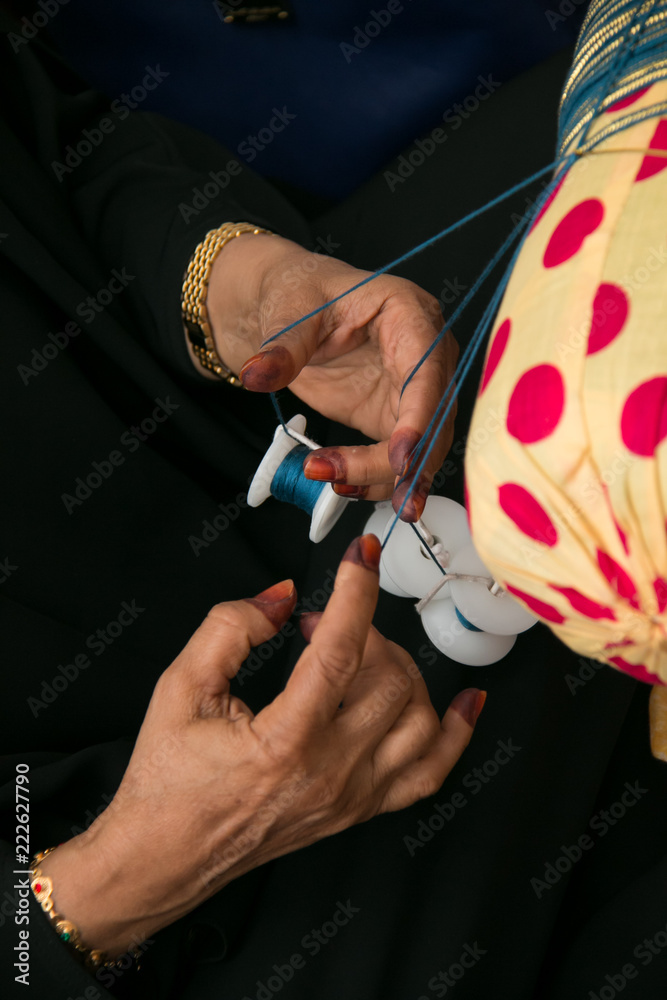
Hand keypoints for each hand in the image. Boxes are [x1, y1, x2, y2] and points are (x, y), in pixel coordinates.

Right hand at [38, 535, 483, 956]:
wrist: (166, 855)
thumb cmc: (168, 779)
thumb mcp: (180, 687)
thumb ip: (230, 628)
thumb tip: (282, 596)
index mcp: (285, 742)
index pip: (340, 650)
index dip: (356, 592)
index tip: (360, 556)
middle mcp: (330, 772)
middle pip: (388, 679)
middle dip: (366, 631)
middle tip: (324, 622)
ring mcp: (352, 796)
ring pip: (418, 718)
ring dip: (401, 669)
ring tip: (361, 654)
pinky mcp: (359, 809)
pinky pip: (430, 772)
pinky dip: (455, 733)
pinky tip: (466, 702)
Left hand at [206, 234, 458, 520]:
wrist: (290, 311)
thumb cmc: (302, 294)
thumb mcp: (289, 311)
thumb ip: (282, 347)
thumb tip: (257, 375)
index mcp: (410, 314)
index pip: (428, 373)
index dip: (420, 418)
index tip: (401, 458)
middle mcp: (426, 354)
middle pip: (432, 419)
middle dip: (400, 463)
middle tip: (349, 484)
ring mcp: (414, 390)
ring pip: (422, 448)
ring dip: (384, 477)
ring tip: (336, 487)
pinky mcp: (394, 417)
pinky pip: (397, 458)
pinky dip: (374, 479)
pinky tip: (344, 487)